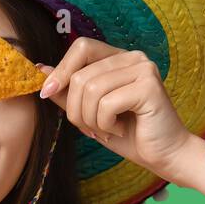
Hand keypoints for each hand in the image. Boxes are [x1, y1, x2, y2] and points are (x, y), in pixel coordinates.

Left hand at [38, 37, 196, 177]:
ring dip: (91, 119)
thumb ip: (68, 91)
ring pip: (91, 89)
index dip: (60, 70)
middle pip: (81, 75)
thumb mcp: (89, 112)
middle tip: (91, 128)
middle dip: (76, 109)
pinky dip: (105, 124)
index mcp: (119, 57)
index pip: (81, 48)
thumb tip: (40, 69)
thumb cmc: (128, 134)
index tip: (46, 93)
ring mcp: (143, 69)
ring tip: (106, 129)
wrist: (164, 156)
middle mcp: (133, 57)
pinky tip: (120, 129)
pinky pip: (106, 103)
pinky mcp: (149, 86)